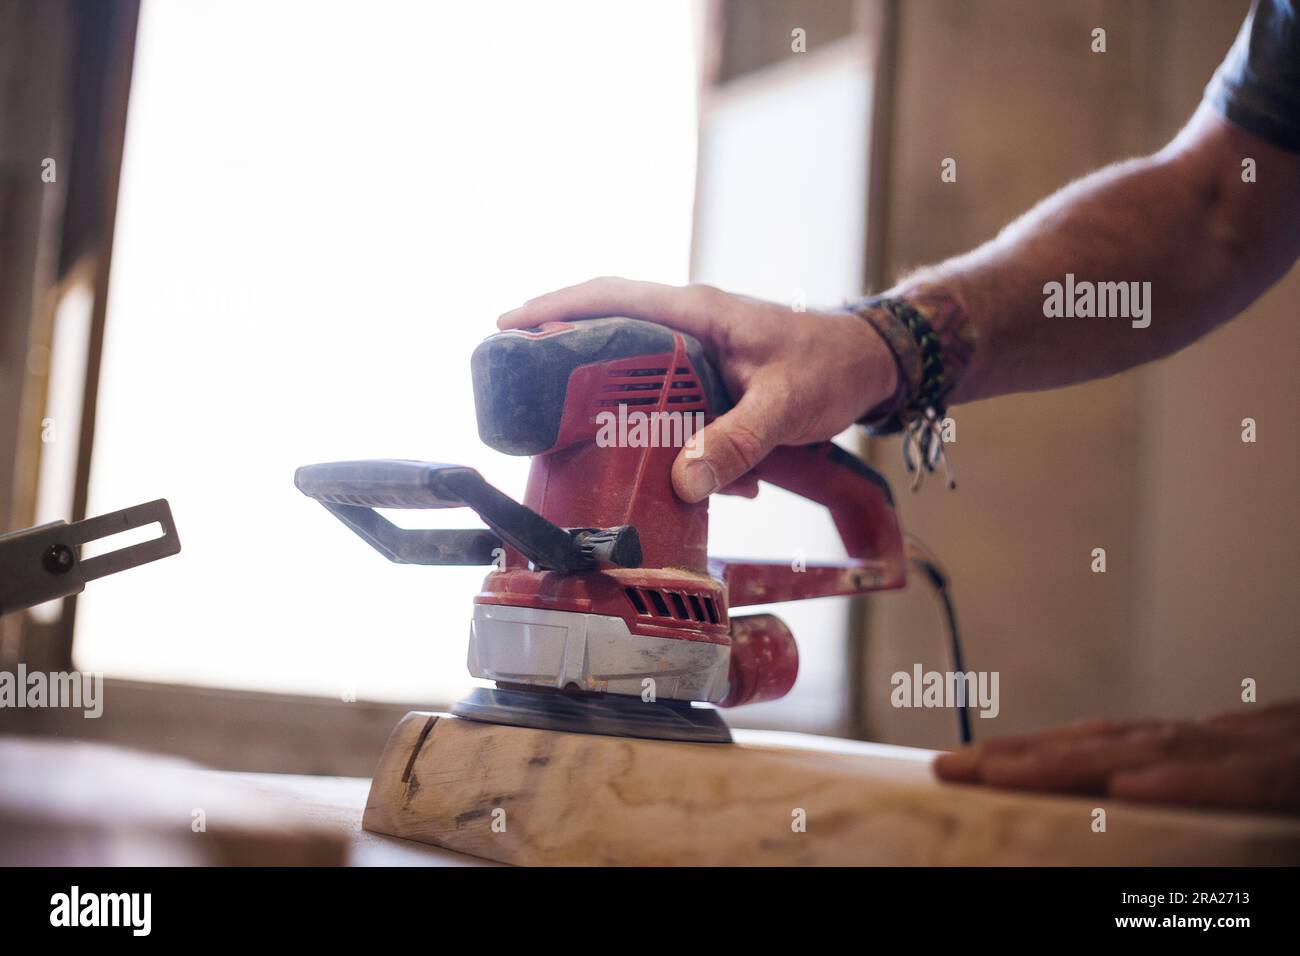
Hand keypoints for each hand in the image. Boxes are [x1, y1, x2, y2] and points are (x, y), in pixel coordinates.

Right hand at [498, 277, 897, 501]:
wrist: (870, 366)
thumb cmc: (831, 367)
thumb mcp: (785, 405)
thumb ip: (739, 440)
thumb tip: (683, 481)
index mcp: (696, 313)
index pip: (611, 298)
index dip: (555, 307)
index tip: (509, 323)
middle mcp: (688, 327)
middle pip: (607, 334)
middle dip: (562, 358)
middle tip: (520, 388)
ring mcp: (696, 354)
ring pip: (633, 374)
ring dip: (607, 404)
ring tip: (571, 435)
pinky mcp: (707, 383)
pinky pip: (666, 404)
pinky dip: (653, 432)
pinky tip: (654, 466)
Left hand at [933, 700, 1299, 814]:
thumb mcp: (1260, 784)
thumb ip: (1203, 789)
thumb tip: (1131, 801)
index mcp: (1206, 746)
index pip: (1105, 744)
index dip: (1035, 750)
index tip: (969, 762)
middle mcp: (1217, 739)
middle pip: (1103, 743)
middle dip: (1022, 755)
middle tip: (946, 766)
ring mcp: (1258, 748)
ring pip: (1150, 751)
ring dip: (1066, 760)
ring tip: (995, 772)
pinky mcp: (1295, 768)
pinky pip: (1238, 777)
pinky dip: (1182, 778)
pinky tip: (1128, 789)